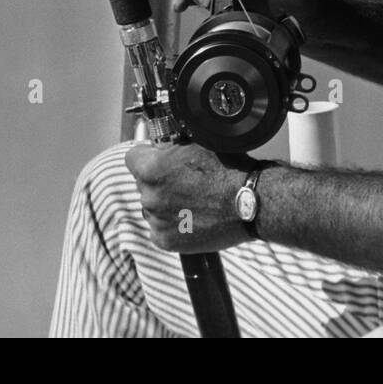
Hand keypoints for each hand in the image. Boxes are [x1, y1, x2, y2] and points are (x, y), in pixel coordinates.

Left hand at [125, 143, 252, 251]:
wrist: (249, 202)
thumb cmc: (229, 170)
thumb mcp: (198, 143)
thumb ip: (171, 145)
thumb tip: (160, 143)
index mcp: (151, 169)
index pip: (132, 157)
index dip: (147, 155)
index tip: (159, 158)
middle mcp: (149, 196)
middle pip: (143, 183)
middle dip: (158, 180)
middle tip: (183, 180)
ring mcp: (156, 220)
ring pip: (152, 206)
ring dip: (165, 202)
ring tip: (192, 200)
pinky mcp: (165, 240)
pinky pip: (159, 228)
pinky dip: (172, 224)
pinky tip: (191, 216)